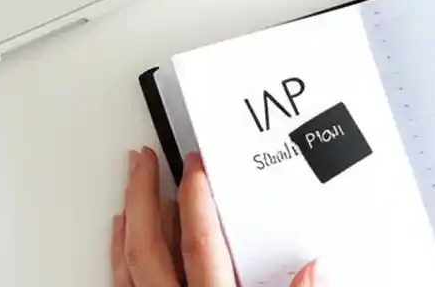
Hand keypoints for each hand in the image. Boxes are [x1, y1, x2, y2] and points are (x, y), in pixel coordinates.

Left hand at [113, 147, 321, 285]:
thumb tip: (314, 266)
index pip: (200, 244)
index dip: (195, 201)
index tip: (194, 166)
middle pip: (149, 245)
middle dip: (144, 195)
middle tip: (145, 160)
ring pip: (130, 261)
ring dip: (131, 218)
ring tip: (133, 184)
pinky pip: (121, 282)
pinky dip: (120, 253)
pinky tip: (121, 233)